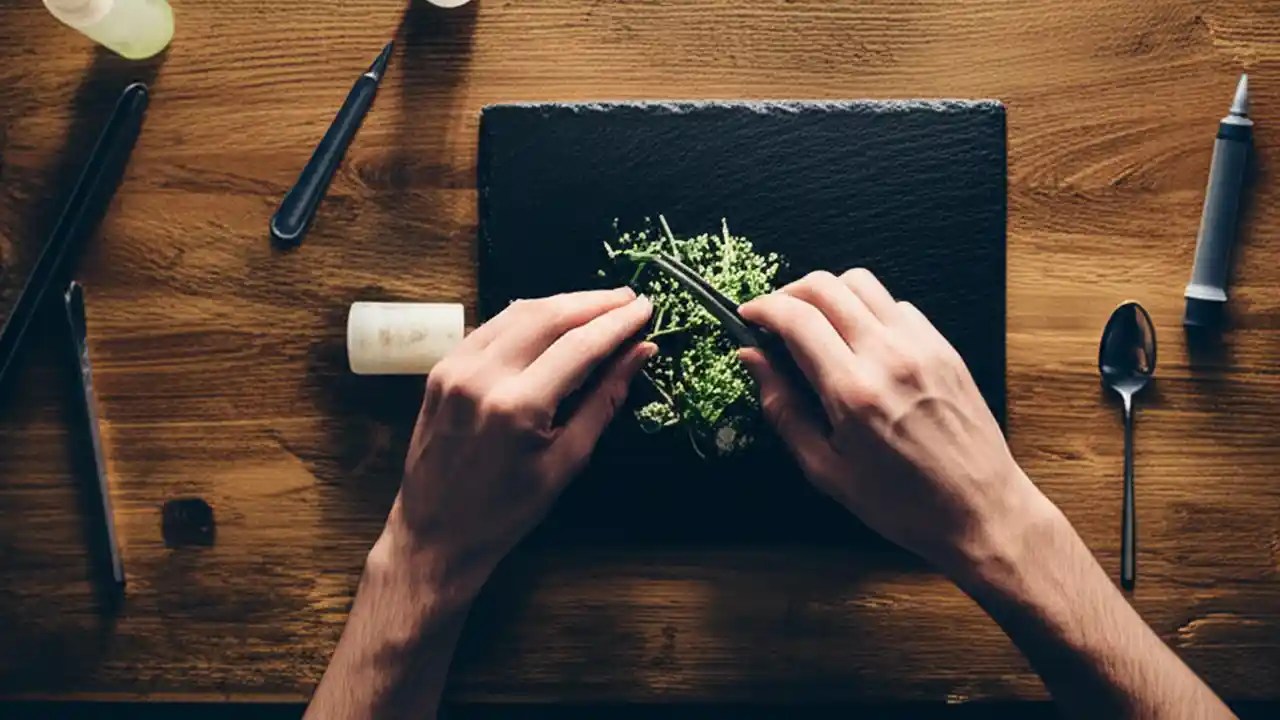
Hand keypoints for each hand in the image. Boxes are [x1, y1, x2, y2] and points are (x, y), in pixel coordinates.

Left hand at [375, 288, 654, 595]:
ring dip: (562, 303)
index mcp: (517, 407)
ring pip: (518, 313)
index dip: (618, 323)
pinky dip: (527, 317)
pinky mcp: (441, 370)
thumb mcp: (566, 462)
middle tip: (629, 299)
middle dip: (593, 303)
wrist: (435, 535)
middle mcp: (482, 377)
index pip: (580, 346)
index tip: (646, 307)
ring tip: (599, 304)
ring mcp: (455, 369)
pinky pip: (492, 327)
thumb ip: (605, 401)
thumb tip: (641, 352)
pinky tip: (553, 318)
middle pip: (548, 317)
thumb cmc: (506, 511)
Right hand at [739, 269, 1045, 572]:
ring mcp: (921, 346)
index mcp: (853, 391)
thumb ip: (783, 409)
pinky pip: (896, 306)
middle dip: (789, 293)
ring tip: (815, 325)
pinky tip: (859, 343)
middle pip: (826, 286)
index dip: (762, 308)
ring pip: (862, 283)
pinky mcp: (943, 348)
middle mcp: (888, 357)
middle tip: (775, 318)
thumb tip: (753, 360)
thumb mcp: (825, 469)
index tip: (749, 315)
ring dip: (829, 294)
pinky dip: (867, 311)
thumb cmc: (902, 503)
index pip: (797, 318)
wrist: (980, 511)